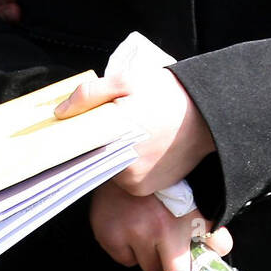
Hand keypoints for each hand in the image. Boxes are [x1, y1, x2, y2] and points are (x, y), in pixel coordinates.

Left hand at [55, 68, 215, 194]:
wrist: (208, 114)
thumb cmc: (168, 94)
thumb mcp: (128, 79)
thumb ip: (91, 93)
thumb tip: (61, 113)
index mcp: (113, 135)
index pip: (75, 145)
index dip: (71, 137)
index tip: (69, 130)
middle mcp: (121, 165)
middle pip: (91, 157)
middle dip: (95, 144)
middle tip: (110, 126)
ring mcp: (133, 181)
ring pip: (107, 169)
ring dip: (111, 156)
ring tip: (129, 135)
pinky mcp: (144, 190)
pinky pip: (124, 181)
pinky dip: (126, 168)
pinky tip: (140, 148)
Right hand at [88, 182, 231, 270]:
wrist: (127, 158)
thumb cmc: (163, 181)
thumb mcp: (194, 199)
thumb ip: (211, 227)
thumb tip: (222, 247)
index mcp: (186, 218)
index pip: (195, 260)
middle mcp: (160, 227)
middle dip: (171, 267)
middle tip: (169, 255)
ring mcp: (133, 233)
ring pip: (146, 266)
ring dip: (149, 254)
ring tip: (148, 229)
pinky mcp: (111, 236)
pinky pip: (125, 260)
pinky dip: (129, 249)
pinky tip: (131, 227)